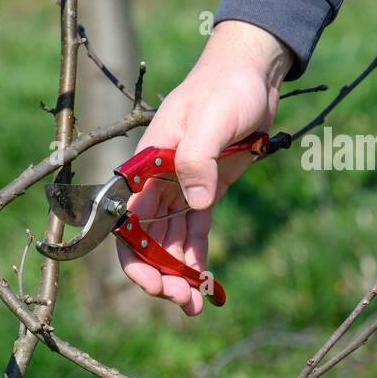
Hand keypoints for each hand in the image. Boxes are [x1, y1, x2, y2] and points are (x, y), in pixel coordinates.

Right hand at [118, 20, 293, 315]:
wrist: (251, 73)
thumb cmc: (225, 89)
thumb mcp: (211, 120)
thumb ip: (197, 160)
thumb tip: (197, 202)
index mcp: (144, 167)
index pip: (124, 221)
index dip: (133, 257)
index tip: (152, 284)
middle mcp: (155, 182)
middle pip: (145, 240)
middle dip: (158, 274)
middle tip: (179, 300)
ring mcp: (180, 187)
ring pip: (170, 241)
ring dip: (178, 273)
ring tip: (193, 305)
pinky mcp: (206, 189)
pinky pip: (195, 230)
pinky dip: (197, 257)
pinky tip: (204, 283)